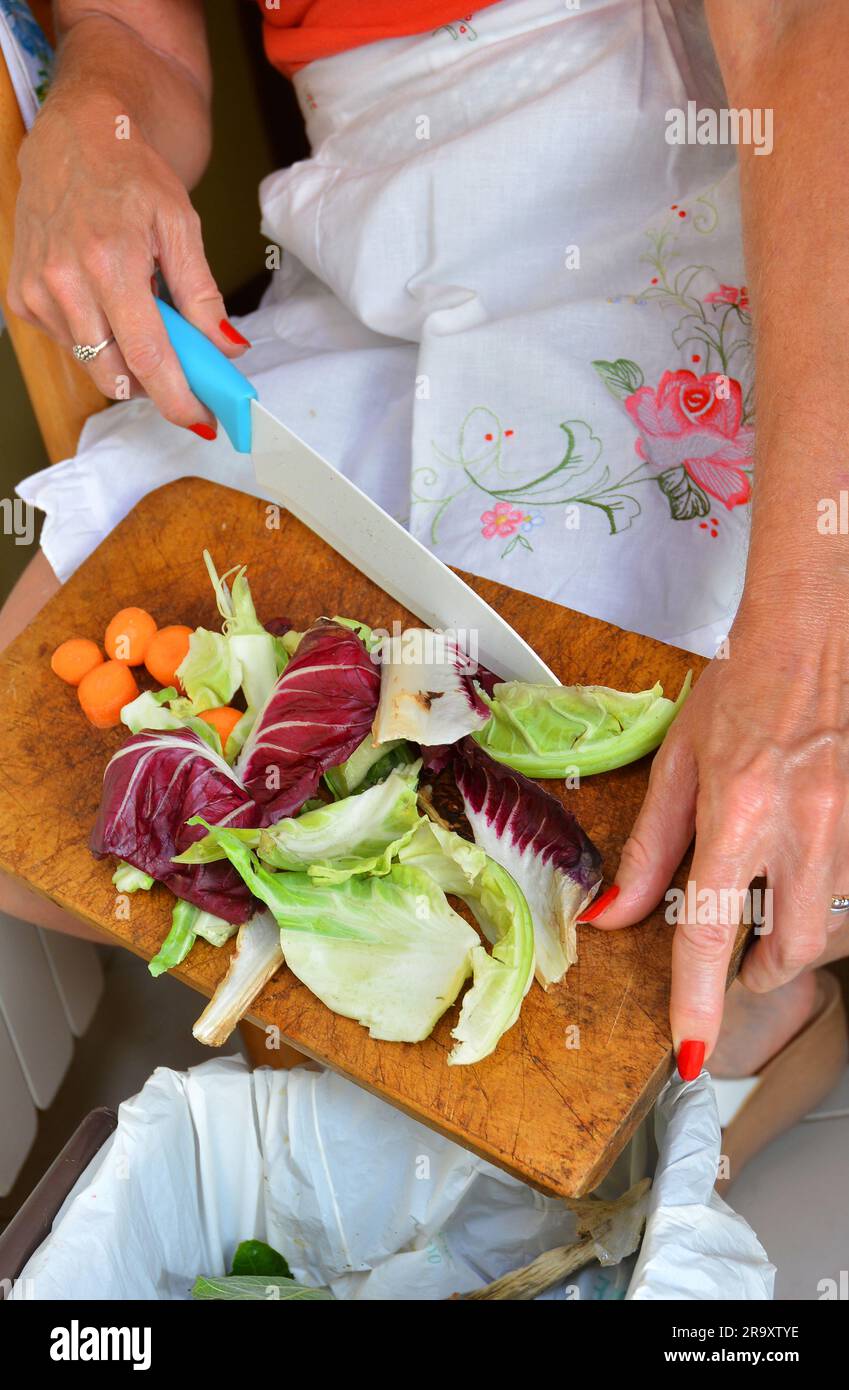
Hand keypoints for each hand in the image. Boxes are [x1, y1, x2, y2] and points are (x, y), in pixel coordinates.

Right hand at [8, 90, 247, 431]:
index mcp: (109, 262)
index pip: (148, 357)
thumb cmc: (132, 175)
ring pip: (94, 366)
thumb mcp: (181, 226)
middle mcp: (64, 281)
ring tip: (142, 316)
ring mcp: (37, 292)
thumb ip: (203, 295)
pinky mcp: (22, 299)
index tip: (203, 420)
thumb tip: (229, 349)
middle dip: (155, 385)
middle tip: (183, 368)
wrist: (77, 136)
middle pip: (117, 376)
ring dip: (126, 359)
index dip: (177, 398)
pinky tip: (106, 303)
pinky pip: (70, 346)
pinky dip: (97, 339)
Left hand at [590, 581, 847, 1073]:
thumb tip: (612, 916)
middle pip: (790, 950)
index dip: (698, 1003)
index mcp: (738, 814)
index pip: (711, 934)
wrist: (814, 638)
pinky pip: (848, 888)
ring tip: (767, 908)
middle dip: (760, 976)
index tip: (691, 1053)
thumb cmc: (739, 691)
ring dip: (793, 939)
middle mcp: (803, 830)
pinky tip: (800, 868)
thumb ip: (648, 851)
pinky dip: (821, 897)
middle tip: (739, 967)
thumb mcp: (676, 766)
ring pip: (829, 925)